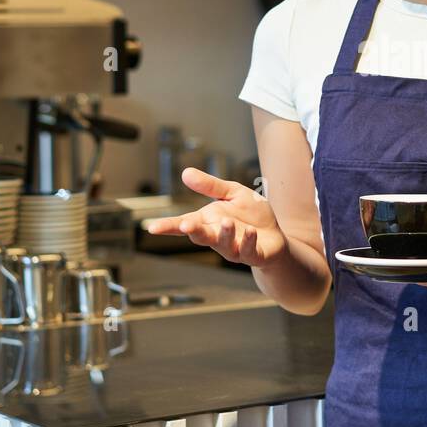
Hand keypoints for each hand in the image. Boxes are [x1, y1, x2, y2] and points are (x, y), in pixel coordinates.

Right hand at [146, 167, 286, 270]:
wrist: (275, 235)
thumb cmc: (251, 214)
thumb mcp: (231, 193)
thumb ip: (210, 186)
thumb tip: (185, 173)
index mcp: (208, 221)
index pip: (184, 224)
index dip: (168, 226)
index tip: (152, 227)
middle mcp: (217, 236)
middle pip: (200, 236)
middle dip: (193, 230)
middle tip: (185, 225)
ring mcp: (234, 248)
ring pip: (223, 245)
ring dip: (223, 234)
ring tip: (226, 222)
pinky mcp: (253, 254)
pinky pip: (248, 250)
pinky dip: (248, 241)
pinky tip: (250, 232)